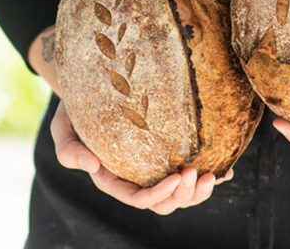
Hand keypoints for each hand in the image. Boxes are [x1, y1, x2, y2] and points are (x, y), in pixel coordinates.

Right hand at [50, 99, 231, 212]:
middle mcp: (135, 176)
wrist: (89, 87)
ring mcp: (153, 165)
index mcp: (113, 177)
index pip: (137, 197)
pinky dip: (210, 173)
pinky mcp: (167, 150)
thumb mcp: (62, 128)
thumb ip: (69, 150)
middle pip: (163, 201)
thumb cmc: (74, 110)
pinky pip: (189, 171)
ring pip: (178, 192)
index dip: (158, 195)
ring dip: (197, 191)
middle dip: (183, 196)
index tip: (176, 179)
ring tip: (214, 176)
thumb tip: (90, 165)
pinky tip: (226, 171)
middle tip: (198, 176)